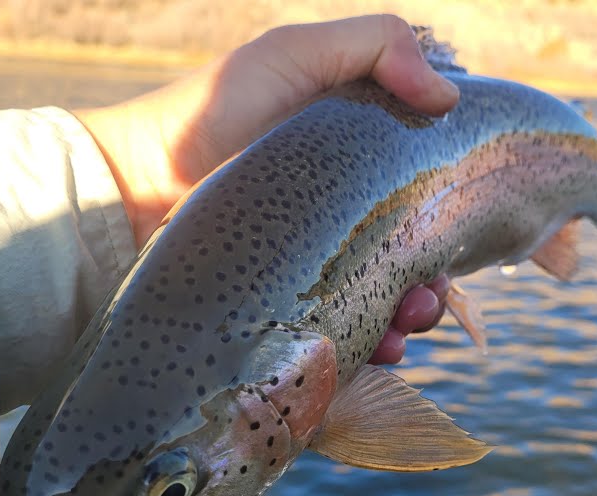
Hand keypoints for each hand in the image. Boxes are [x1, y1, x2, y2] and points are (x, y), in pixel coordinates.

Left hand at [73, 14, 459, 363]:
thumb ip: (377, 47)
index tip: (465, 223)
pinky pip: (348, 336)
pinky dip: (375, 346)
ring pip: (389, 296)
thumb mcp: (291, 55)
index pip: (426, 185)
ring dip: (414, 313)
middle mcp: (343, 212)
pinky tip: (381, 346)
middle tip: (430, 288)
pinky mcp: (292, 307)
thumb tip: (447, 97)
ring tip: (407, 320)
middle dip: (436, 274)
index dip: (455, 203)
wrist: (130, 192)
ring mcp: (318, 263)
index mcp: (356, 156)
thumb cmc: (210, 114)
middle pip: (415, 249)